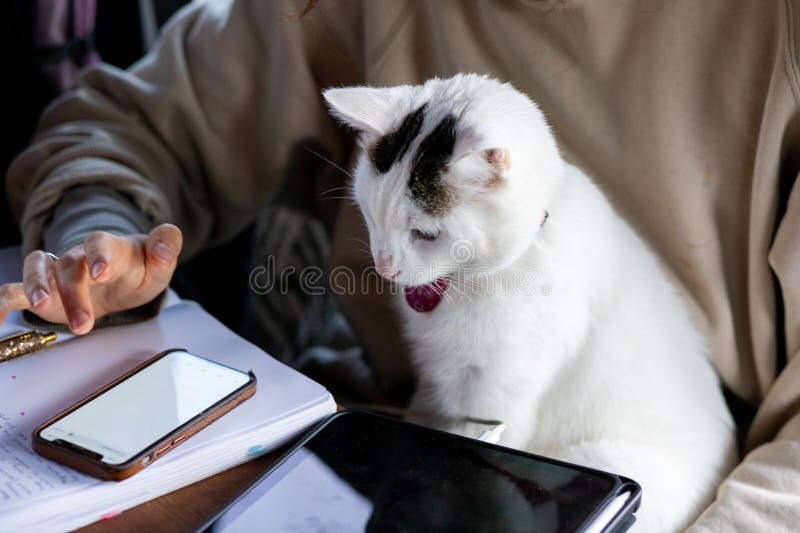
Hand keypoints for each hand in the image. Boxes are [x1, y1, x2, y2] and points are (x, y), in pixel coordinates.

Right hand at [0, 224, 182, 333]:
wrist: (122, 277)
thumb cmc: (139, 269)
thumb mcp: (160, 263)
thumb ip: (166, 248)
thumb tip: (165, 243)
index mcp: (111, 248)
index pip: (101, 242)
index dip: (99, 255)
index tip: (101, 273)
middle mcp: (80, 256)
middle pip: (70, 265)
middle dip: (75, 293)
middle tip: (85, 322)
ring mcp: (58, 271)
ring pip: (38, 269)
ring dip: (37, 287)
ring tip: (43, 307)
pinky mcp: (43, 291)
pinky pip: (15, 290)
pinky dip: (3, 300)